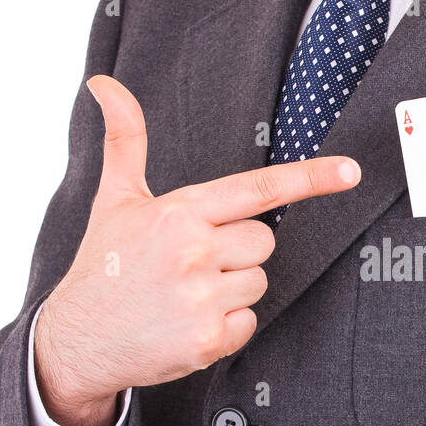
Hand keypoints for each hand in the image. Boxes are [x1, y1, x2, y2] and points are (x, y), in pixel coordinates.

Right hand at [33, 74, 360, 425]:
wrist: (76, 340)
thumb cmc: (104, 266)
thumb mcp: (116, 200)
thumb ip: (125, 140)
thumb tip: (105, 84)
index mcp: (179, 213)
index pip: (258, 189)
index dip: (309, 178)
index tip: (349, 171)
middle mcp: (194, 252)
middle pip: (264, 242)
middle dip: (237, 251)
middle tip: (192, 263)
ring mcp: (202, 298)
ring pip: (259, 282)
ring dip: (232, 290)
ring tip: (186, 294)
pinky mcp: (208, 340)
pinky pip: (250, 322)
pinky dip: (227, 326)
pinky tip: (189, 322)